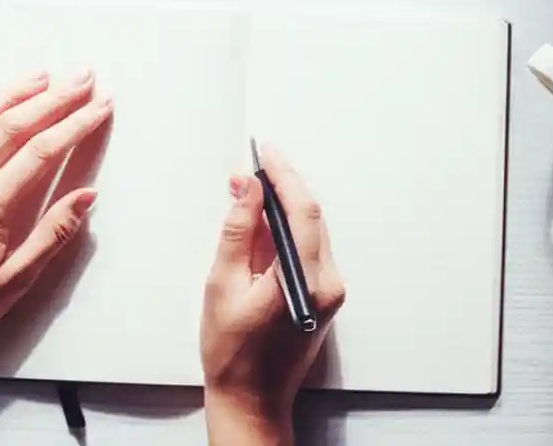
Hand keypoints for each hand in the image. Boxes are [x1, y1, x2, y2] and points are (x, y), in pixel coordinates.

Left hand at [0, 70, 112, 445]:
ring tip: (40, 74)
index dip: (75, 124)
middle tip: (82, 77)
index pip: (41, 152)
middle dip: (53, 98)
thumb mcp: (18, 279)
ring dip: (10, 92)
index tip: (100, 105)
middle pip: (12, 126)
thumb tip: (88, 195)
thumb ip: (53, 233)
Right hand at [200, 147, 346, 444]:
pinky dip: (285, 232)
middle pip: (311, 217)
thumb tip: (247, 189)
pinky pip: (308, 249)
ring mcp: (330, 290)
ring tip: (247, 193)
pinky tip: (260, 225)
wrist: (252, 400)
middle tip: (250, 169)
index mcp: (306, 282)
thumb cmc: (233, 354)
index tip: (265, 152)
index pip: (303, 211)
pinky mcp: (324, 294)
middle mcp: (328, 283)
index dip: (284, 175)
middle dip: (280, 187)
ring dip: (281, 209)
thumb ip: (238, 232)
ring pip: (310, 231)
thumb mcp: (223, 285)